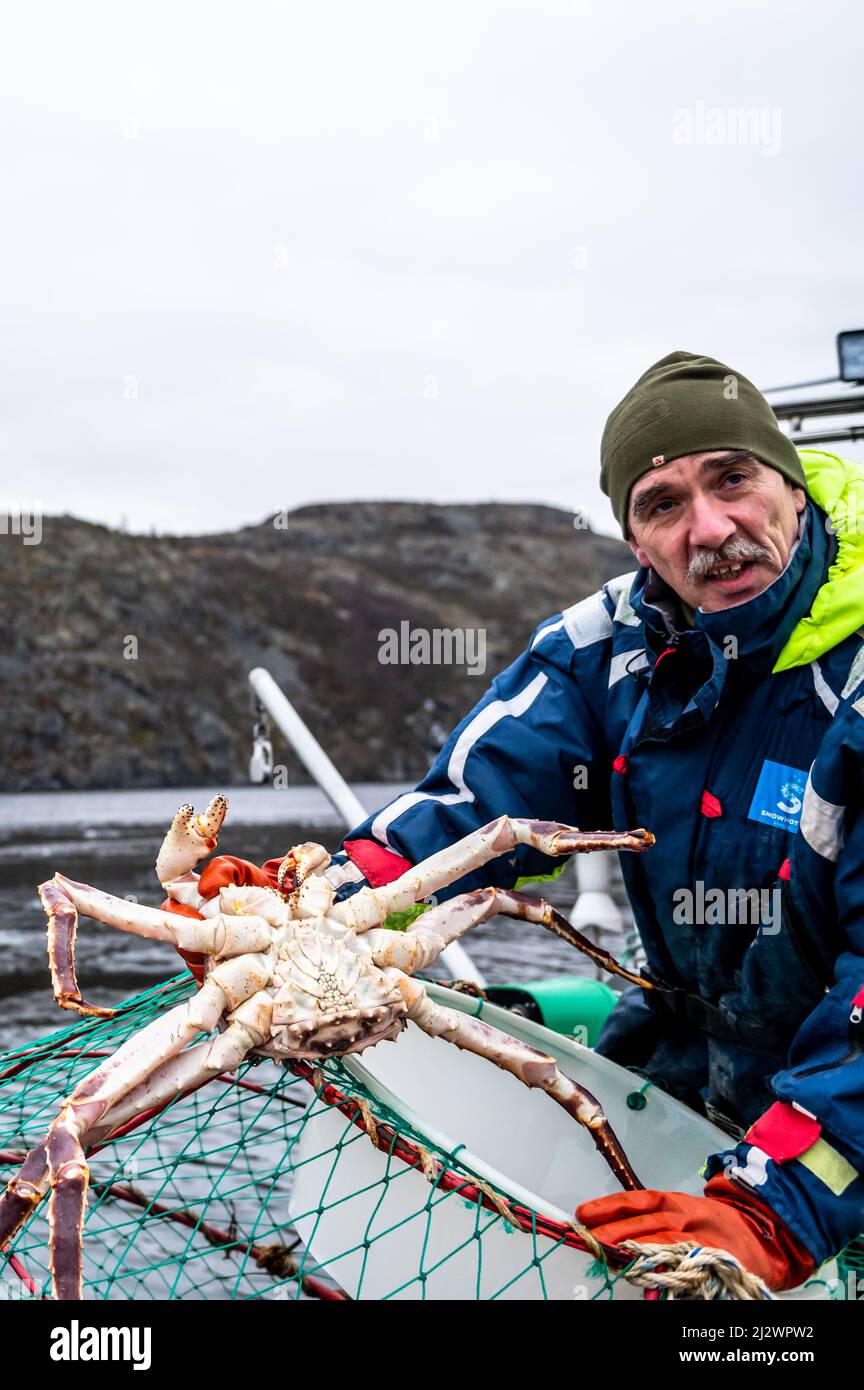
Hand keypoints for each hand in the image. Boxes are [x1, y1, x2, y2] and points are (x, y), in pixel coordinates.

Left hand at [576, 1174, 814, 1291]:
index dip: (611, 1205)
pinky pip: (689, 1267)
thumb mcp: (683, 1215)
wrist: (763, 1234)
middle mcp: (689, 1216)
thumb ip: (652, 1224)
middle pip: (648, 1220)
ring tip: (613, 1257)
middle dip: (618, 1230)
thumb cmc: (715, 1225)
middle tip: (592, 1238)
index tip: (584, 1213)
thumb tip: (611, 1234)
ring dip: (638, 1250)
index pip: (639, 1199)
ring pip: (666, 1242)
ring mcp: (703, 1239)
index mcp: (678, 1202)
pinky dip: (669, 1272)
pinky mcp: (717, 1261)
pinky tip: (649, 1277)